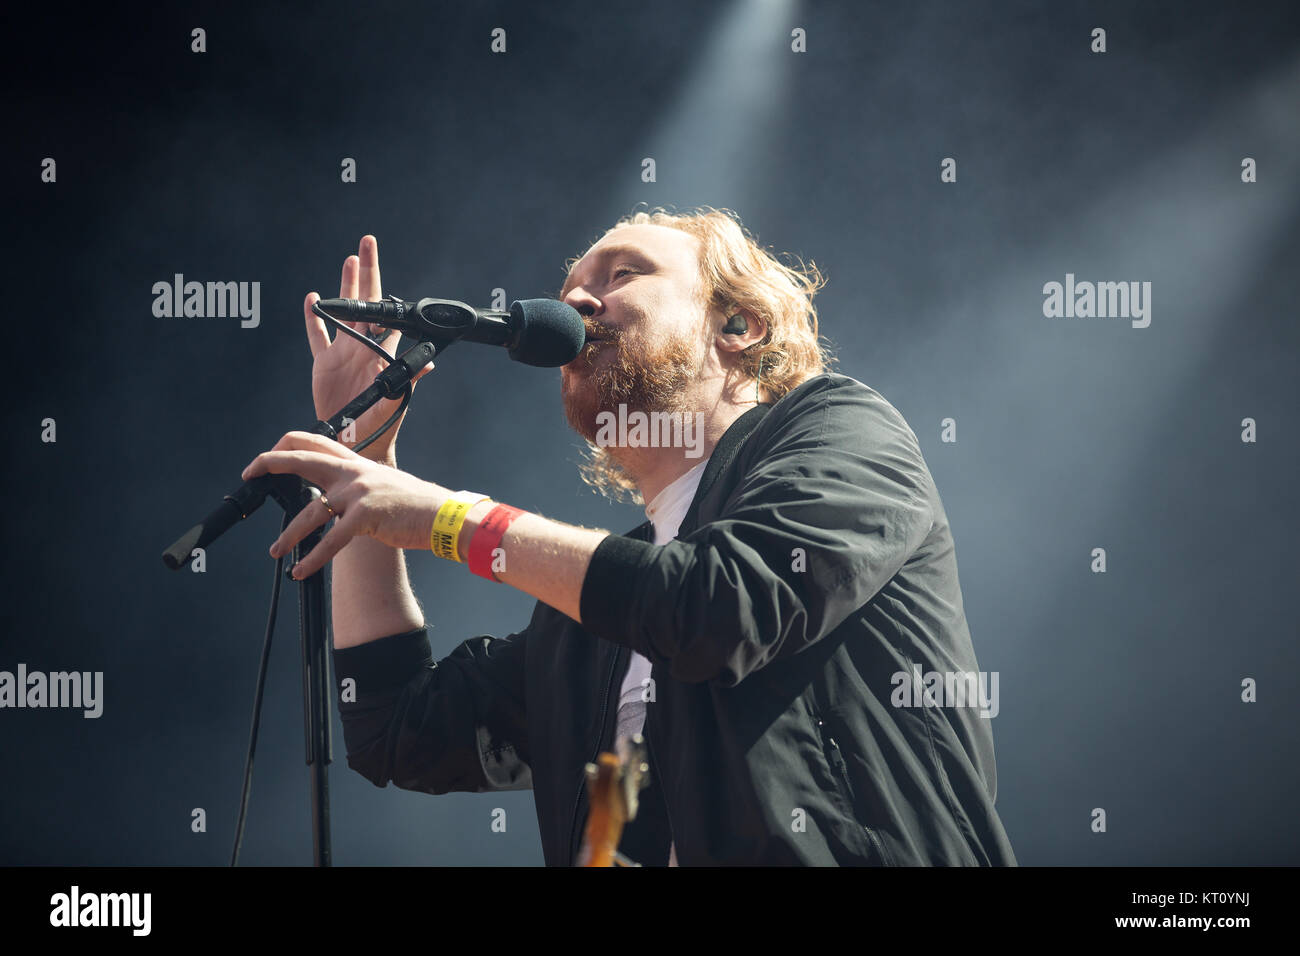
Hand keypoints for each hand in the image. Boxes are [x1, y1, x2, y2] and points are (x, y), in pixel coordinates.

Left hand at [242, 431, 447, 578]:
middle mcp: (353, 472)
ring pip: (309, 513)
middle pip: (302, 460)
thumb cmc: (414, 504)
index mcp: (356, 463)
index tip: (266, 460)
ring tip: (277, 551)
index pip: (314, 441)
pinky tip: (301, 570)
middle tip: (249, 475)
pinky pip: (330, 541)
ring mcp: (358, 493)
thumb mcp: (382, 483)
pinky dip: (313, 558)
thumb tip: (330, 498)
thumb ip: (355, 485)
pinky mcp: (365, 516)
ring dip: (289, 536)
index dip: (285, 447)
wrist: (442, 515)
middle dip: (269, 464)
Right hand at [306, 235, 433, 462]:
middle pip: (366, 302)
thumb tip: (428, 365)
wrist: (356, 439)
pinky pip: (317, 335)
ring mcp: (344, 352)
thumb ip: (408, 381)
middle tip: (367, 244)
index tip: (387, 273)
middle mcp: (364, 346)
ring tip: (348, 261)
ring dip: (344, 287)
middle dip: (367, 273)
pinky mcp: (324, 362)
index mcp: (382, 353)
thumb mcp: (396, 401)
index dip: (387, 296)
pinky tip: (312, 298)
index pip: (387, 317)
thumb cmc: (382, 423)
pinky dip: (313, 318)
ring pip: (343, 312)